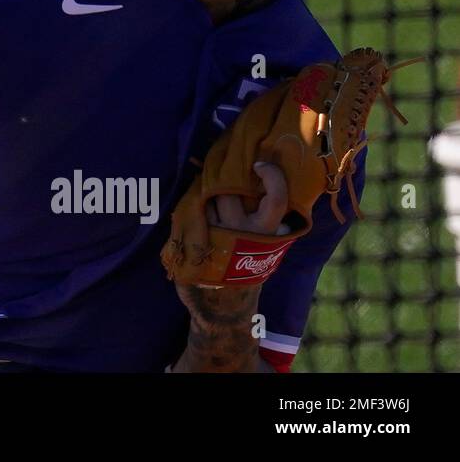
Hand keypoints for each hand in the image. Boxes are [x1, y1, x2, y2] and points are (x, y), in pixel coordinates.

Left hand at [169, 162, 288, 370]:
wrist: (225, 305)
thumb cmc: (249, 268)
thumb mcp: (268, 247)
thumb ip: (268, 219)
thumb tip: (261, 177)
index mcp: (267, 233)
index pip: (276, 199)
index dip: (272, 178)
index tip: (260, 164)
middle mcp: (244, 233)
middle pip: (228, 191)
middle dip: (222, 179)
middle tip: (219, 169)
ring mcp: (219, 236)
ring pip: (207, 199)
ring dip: (204, 191)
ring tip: (206, 189)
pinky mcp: (197, 242)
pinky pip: (192, 213)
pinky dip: (192, 207)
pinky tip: (194, 206)